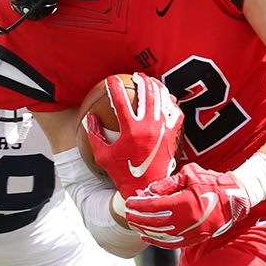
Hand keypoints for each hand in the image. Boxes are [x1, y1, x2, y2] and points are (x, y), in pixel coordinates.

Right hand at [82, 73, 183, 197]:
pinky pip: (176, 114)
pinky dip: (172, 104)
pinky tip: (167, 100)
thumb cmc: (122, 173)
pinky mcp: (172, 135)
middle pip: (148, 94)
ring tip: (152, 82)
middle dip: (143, 80)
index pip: (120, 100)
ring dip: (158, 88)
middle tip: (138, 76)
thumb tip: (89, 117)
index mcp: (131, 130)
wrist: (146, 188)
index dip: (113, 86)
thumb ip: (94, 135)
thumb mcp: (102, 156)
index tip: (110, 79)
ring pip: (164, 100)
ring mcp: (163, 130)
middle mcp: (149, 127)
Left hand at [123, 163, 252, 247]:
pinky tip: (147, 236)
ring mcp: (191, 232)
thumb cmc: (212, 182)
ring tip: (134, 224)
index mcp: (184, 203)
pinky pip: (172, 243)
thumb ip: (168, 183)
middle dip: (138, 218)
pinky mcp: (195, 238)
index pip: (154, 206)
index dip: (139, 205)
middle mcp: (186, 220)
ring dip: (145, 230)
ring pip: (161, 235)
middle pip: (154, 222)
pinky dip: (157, 241)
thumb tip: (150, 191)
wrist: (235, 198)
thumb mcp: (190, 174)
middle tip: (128, 213)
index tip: (129, 202)